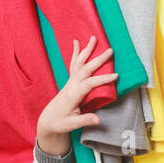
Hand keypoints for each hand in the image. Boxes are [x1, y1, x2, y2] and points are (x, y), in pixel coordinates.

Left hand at [36, 36, 116, 157]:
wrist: (48, 120)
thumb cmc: (60, 123)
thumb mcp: (71, 125)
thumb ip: (84, 120)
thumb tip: (98, 119)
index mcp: (72, 96)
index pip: (88, 84)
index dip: (101, 79)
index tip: (115, 76)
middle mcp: (70, 86)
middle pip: (85, 69)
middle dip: (97, 60)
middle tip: (110, 51)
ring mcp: (69, 82)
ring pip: (78, 63)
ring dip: (86, 50)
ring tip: (94, 38)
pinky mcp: (70, 81)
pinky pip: (73, 64)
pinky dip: (75, 52)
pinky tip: (76, 42)